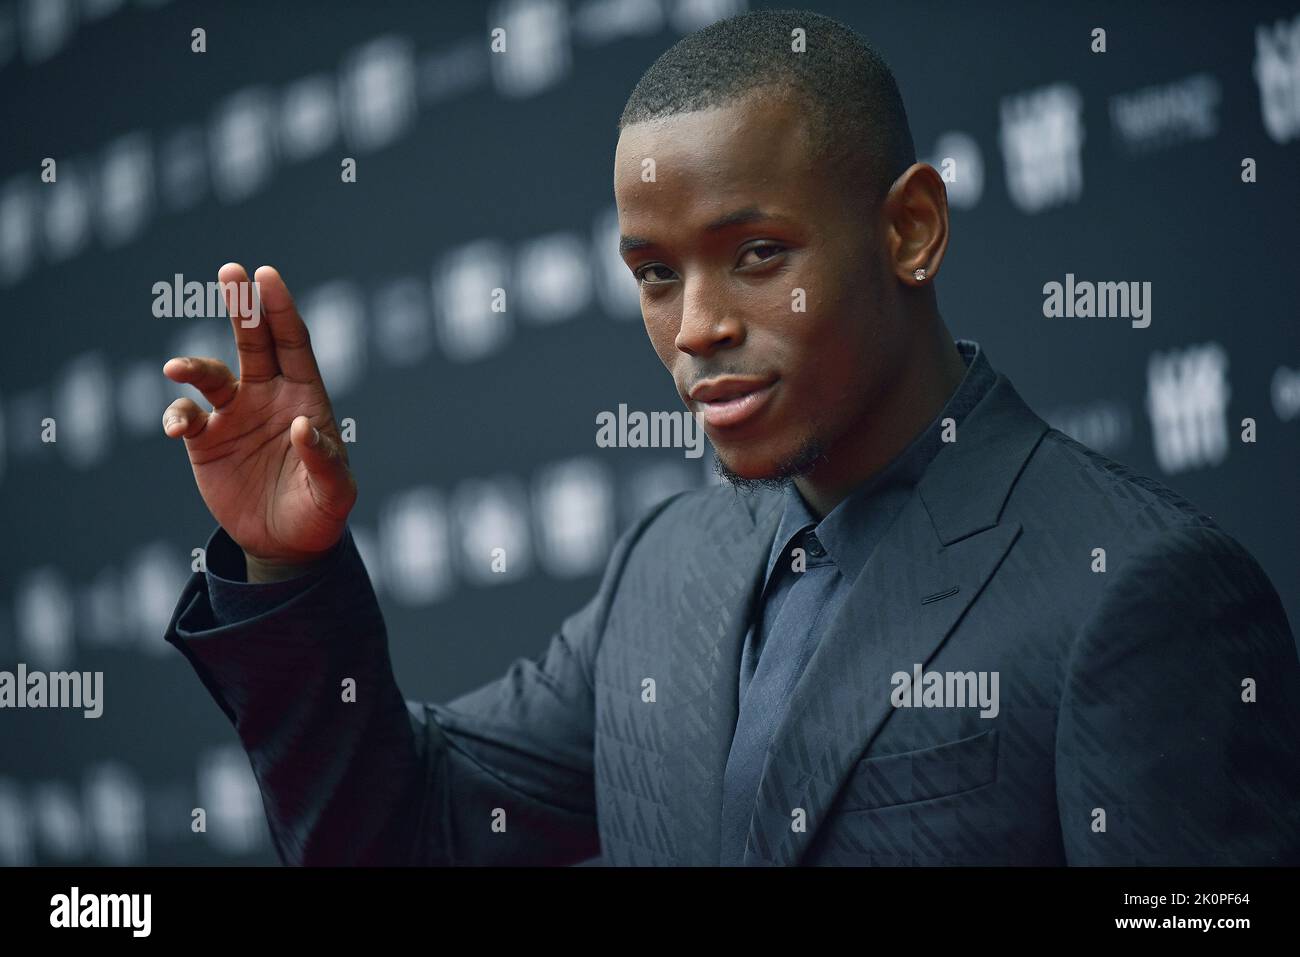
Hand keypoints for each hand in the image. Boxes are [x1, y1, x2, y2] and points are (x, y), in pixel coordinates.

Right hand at [162, 263, 355, 572]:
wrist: (286, 542)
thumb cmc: (321, 510)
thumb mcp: (335, 491)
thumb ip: (325, 460)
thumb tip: (303, 426)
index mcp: (304, 396)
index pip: (292, 343)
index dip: (281, 309)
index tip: (267, 277)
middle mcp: (268, 395)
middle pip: (254, 341)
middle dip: (243, 306)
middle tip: (231, 271)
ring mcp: (234, 414)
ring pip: (211, 375)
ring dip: (194, 366)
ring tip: (178, 369)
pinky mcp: (206, 441)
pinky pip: (185, 417)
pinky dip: (177, 416)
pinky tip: (177, 428)